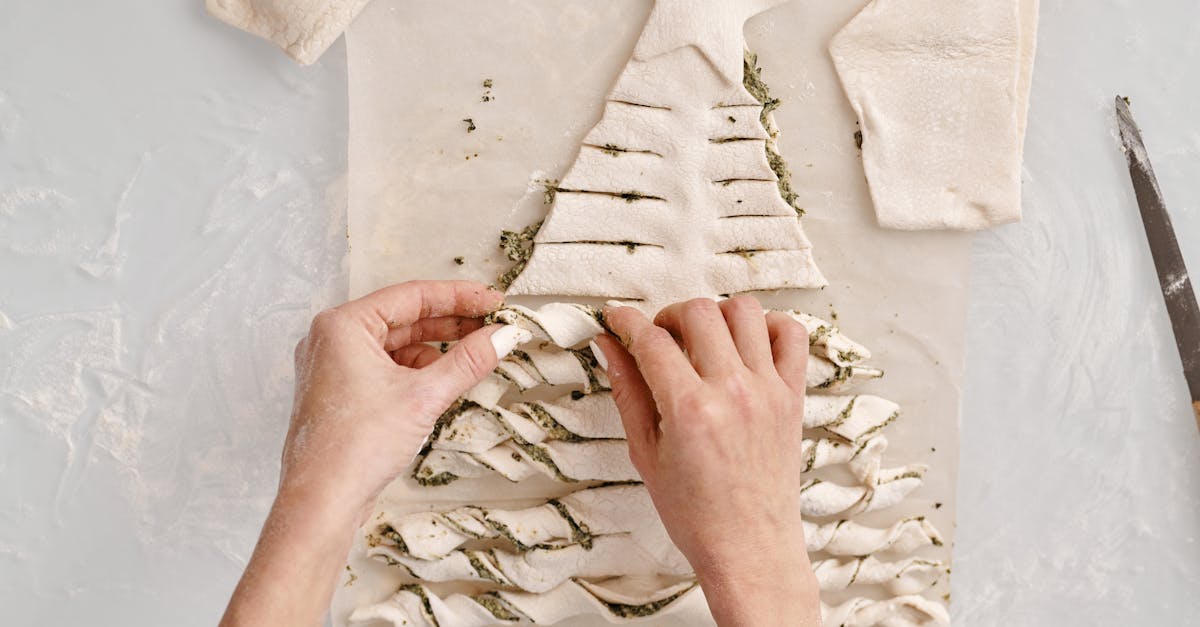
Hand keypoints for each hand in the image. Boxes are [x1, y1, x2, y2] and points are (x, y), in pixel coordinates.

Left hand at [222, 280, 527, 626]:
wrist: (322, 502)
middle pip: (404, 318)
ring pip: (396, 345)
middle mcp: (332, 340)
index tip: (493, 301)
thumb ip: (468, 361)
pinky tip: (444, 379)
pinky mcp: (341, 393)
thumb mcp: (424, 396)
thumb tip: (503, 336)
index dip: (459, 297)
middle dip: (450, 323)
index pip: (412, 296)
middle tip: (492, 326)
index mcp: (343, 326)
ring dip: (436, 348)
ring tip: (475, 354)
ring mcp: (334, 367)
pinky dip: (417, 370)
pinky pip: (386, 367)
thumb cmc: (354, 447)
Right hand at [594, 296, 820, 626]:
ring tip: (701, 340)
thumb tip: (608, 344)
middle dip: (668, 316)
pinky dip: (769, 326)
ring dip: (716, 314)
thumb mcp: (645, 453)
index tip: (616, 318)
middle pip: (699, 311)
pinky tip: (745, 345)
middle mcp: (732, 391)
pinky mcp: (793, 396)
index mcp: (689, 409)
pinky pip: (792, 334)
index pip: (651, 339)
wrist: (749, 548)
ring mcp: (768, 390)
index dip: (626, 320)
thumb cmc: (694, 513)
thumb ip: (627, 390)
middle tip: (658, 338)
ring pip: (745, 310)